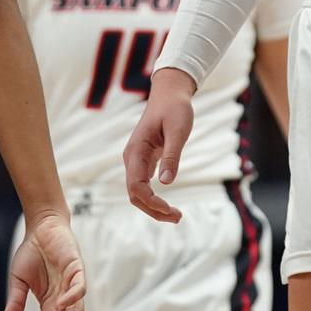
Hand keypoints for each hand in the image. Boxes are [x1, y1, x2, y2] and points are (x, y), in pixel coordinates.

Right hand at [2, 211, 86, 310]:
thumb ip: (15, 304)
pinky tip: (61, 304)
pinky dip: (73, 297)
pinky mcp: (77, 268)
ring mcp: (71, 284)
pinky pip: (79, 287)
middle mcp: (63, 298)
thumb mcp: (18, 282)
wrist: (40, 227)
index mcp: (50, 303)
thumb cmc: (31, 253)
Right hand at [124, 69, 196, 222]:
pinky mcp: (144, 160)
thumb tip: (166, 183)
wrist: (170, 93)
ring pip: (138, 192)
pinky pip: (144, 185)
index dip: (151, 202)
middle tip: (178, 218)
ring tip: (176, 215)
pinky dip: (154, 198)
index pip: (136, 186)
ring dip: (153, 207)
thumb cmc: (175, 108)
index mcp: (136, 151)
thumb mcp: (178, 130)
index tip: (171, 210)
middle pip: (134, 195)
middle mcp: (132, 158)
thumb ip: (171, 156)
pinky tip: (168, 205)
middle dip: (153, 210)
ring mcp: (136, 160)